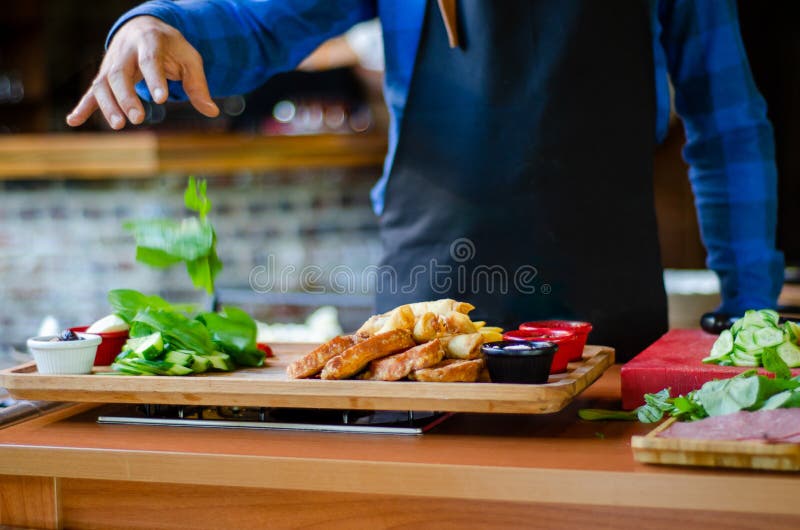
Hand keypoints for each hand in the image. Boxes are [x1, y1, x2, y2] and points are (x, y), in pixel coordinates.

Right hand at [66, 15, 218, 129]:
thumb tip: (212, 112)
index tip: (161, 99)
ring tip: (119, 125)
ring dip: (108, 105)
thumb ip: (198, 85)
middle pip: (119, 73)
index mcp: (149, 41)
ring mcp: (111, 63)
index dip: (154, 79)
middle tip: (139, 118)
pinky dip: (83, 106)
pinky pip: (91, 92)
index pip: (150, 60)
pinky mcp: (104, 76)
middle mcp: (125, 51)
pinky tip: (73, 121)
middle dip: (127, 97)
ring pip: (103, 84)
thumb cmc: (170, 47)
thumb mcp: (189, 58)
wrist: (143, 28)